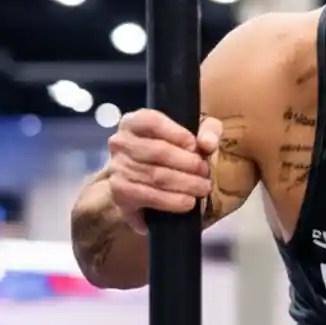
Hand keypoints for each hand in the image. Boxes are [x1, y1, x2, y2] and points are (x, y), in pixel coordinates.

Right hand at [106, 110, 222, 232]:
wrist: (151, 186)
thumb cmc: (175, 152)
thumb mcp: (195, 134)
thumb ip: (208, 130)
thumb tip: (208, 143)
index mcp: (135, 122)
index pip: (152, 122)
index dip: (177, 134)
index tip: (196, 146)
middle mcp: (120, 142)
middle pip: (157, 151)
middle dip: (188, 163)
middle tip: (206, 173)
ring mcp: (117, 168)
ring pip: (155, 175)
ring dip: (185, 184)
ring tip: (203, 188)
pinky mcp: (120, 193)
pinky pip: (148, 196)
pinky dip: (171, 201)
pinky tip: (188, 203)